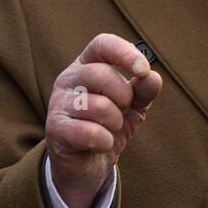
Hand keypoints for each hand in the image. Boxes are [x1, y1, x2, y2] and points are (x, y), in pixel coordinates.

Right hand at [45, 34, 161, 207]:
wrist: (87, 163)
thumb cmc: (109, 125)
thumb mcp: (133, 105)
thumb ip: (144, 89)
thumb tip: (152, 77)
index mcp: (87, 65)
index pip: (103, 44)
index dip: (125, 53)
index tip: (143, 71)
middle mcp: (68, 79)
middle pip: (100, 74)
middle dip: (124, 96)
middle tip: (123, 109)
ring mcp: (58, 103)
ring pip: (97, 105)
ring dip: (115, 122)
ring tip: (111, 128)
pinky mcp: (55, 129)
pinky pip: (89, 132)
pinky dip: (105, 140)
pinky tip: (102, 143)